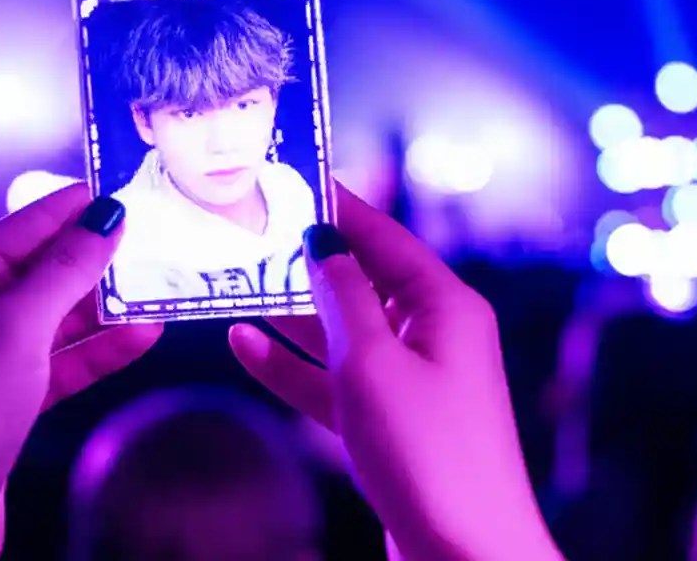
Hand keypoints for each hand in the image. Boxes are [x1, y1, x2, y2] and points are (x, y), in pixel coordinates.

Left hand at [0, 186, 161, 560]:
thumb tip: (105, 216)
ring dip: (108, 305)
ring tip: (162, 287)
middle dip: (98, 255)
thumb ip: (64, 270)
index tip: (130, 187)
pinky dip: (101, 350)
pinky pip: (63, 360)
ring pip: (60, 315)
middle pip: (45, 267)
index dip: (76, 205)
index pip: (26, 224)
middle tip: (159, 238)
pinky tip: (142, 336)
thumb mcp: (17, 328)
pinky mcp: (10, 400)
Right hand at [229, 184, 560, 560]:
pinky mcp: (386, 422)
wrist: (464, 555)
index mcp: (444, 307)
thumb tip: (321, 241)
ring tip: (232, 278)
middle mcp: (430, 335)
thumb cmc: (429, 454)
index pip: (383, 236)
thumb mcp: (373, 363)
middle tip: (245, 229)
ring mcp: (408, 381)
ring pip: (339, 330)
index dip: (337, 205)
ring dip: (289, 310)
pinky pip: (332, 379)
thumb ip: (341, 297)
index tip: (291, 175)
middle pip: (359, 280)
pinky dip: (291, 365)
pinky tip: (244, 344)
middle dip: (304, 258)